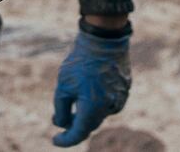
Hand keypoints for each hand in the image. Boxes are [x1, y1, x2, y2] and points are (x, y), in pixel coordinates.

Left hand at [50, 23, 130, 145]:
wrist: (104, 38)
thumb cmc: (81, 62)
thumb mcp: (64, 85)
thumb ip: (61, 109)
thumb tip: (62, 124)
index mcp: (93, 110)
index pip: (78, 134)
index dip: (65, 140)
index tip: (55, 140)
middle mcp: (109, 108)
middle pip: (89, 124)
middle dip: (74, 124)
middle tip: (60, 118)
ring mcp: (120, 98)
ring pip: (100, 112)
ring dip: (86, 111)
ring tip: (74, 99)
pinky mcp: (125, 88)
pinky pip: (109, 101)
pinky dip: (98, 101)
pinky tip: (89, 88)